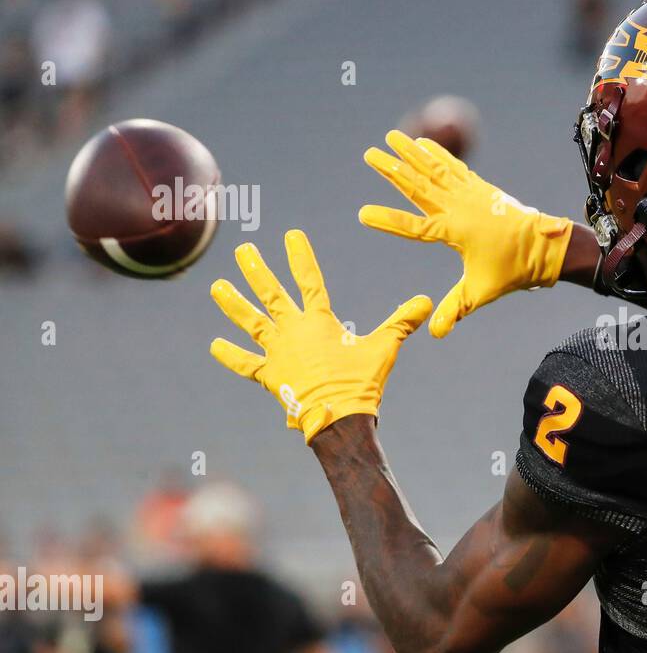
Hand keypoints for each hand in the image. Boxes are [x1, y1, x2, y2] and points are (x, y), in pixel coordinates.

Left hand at [209, 229, 431, 443]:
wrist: (338, 418)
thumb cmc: (362, 382)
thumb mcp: (385, 348)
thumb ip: (401, 322)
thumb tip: (426, 301)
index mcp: (319, 322)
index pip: (310, 280)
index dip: (300, 256)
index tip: (291, 234)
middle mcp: (293, 332)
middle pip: (271, 295)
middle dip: (257, 271)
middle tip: (244, 251)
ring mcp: (278, 354)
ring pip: (251, 323)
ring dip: (233, 303)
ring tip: (217, 286)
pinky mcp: (271, 377)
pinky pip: (246, 364)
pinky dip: (230, 356)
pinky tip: (214, 345)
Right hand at [360, 130, 573, 337]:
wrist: (546, 247)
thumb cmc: (513, 270)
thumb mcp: (481, 291)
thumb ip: (455, 308)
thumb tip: (436, 333)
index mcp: (455, 231)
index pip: (413, 227)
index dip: (387, 221)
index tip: (363, 213)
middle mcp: (460, 207)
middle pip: (418, 186)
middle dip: (392, 170)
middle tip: (369, 154)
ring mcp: (471, 194)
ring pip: (435, 169)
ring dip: (411, 153)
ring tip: (391, 136)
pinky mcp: (481, 188)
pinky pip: (454, 166)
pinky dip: (438, 154)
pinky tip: (423, 144)